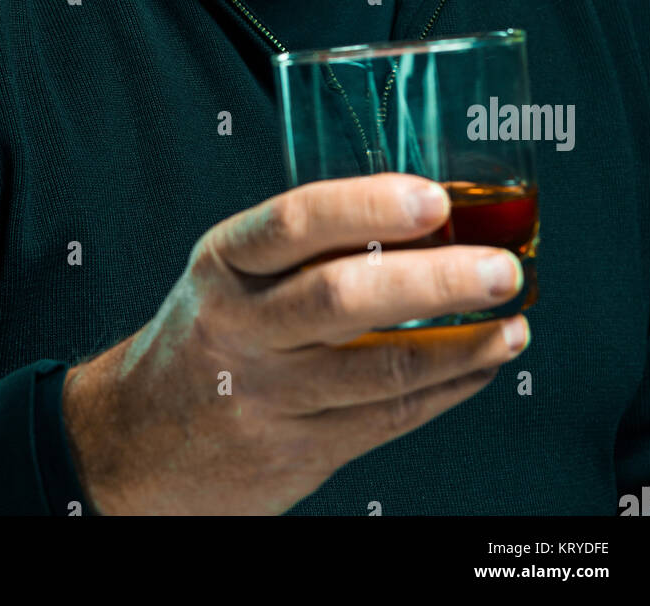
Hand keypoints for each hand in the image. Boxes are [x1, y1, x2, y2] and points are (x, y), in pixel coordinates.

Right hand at [61, 173, 527, 515]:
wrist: (137, 442)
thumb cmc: (206, 334)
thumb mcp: (227, 272)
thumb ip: (302, 247)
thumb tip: (420, 212)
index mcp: (224, 264)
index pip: (293, 222)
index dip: (368, 207)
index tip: (434, 198)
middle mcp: (243, 328)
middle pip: (345, 297)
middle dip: (436, 281)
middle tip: (499, 268)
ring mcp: (272, 396)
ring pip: (381, 369)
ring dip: (462, 345)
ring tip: (512, 320)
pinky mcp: (300, 450)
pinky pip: (390, 418)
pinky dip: (449, 389)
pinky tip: (482, 364)